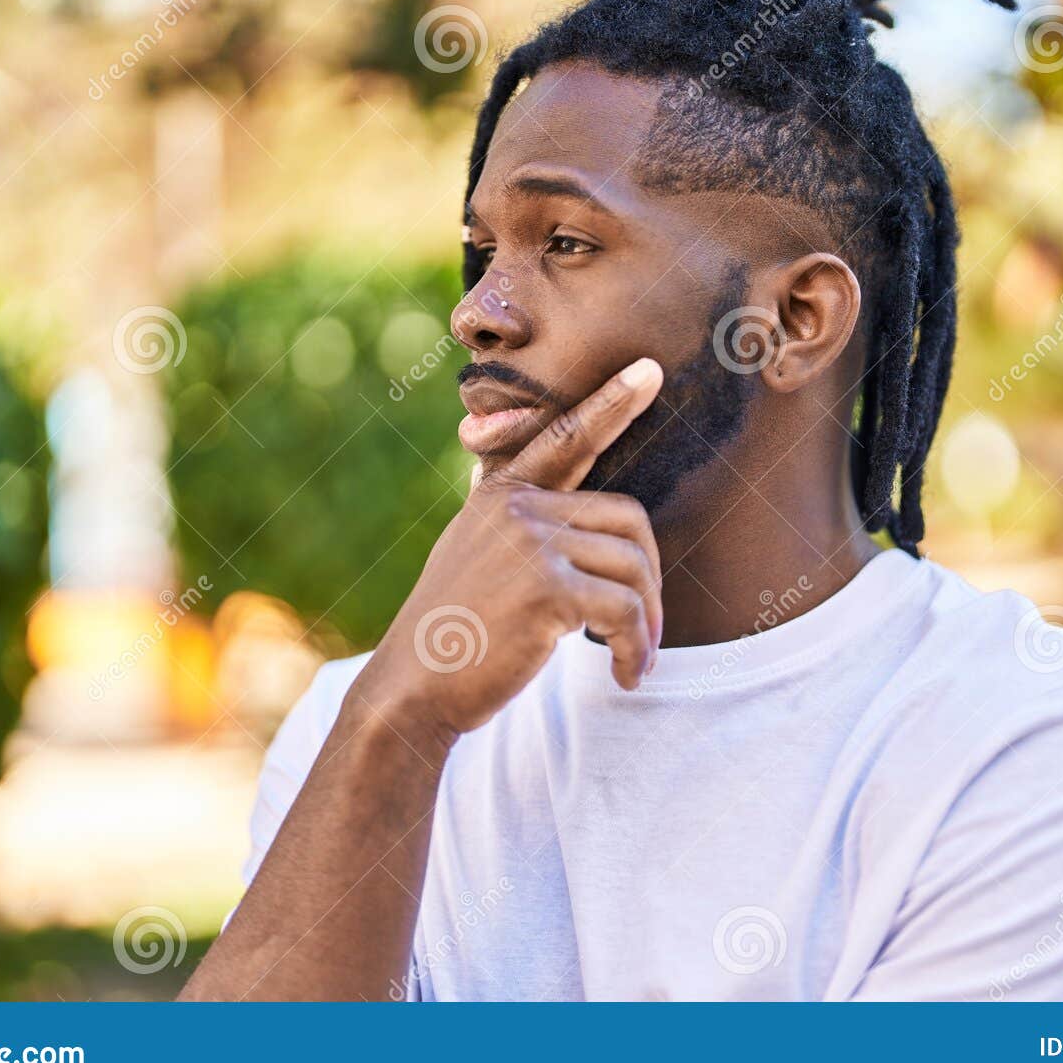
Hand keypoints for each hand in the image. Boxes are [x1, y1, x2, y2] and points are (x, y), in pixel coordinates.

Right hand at [351, 357, 665, 737]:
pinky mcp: (546, 589)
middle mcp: (517, 509)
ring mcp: (531, 544)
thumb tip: (561, 509)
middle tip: (645, 630)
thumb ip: (514, 526)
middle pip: (629, 520)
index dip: (610, 405)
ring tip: (634, 661)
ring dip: (647, 625)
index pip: (564, 439)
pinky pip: (624, 610)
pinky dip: (637, 649)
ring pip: (633, 569)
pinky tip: (626, 675)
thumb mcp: (474, 558)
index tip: (649, 371)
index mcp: (501, 496)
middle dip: (650, 580)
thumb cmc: (451, 634)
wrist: (412, 691)